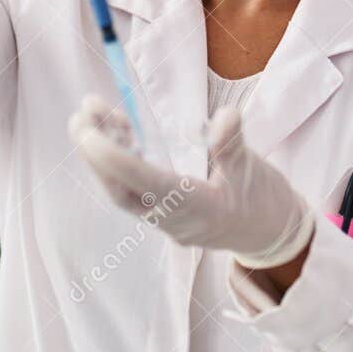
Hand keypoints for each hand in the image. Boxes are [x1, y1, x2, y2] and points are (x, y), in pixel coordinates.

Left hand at [67, 95, 314, 268]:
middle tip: (81, 114)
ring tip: (91, 115)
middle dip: (94, 153)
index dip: (113, 157)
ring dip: (101, 156)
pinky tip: (117, 134)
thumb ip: (233, 143)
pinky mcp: (162, 217)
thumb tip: (225, 116)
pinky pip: (130, 193)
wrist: (271, 237)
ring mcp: (165, 221)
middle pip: (120, 190)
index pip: (145, 182)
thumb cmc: (264, 200)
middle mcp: (173, 219)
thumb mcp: (254, 168)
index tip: (88, 130)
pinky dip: (118, 164)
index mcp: (197, 208)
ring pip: (122, 192)